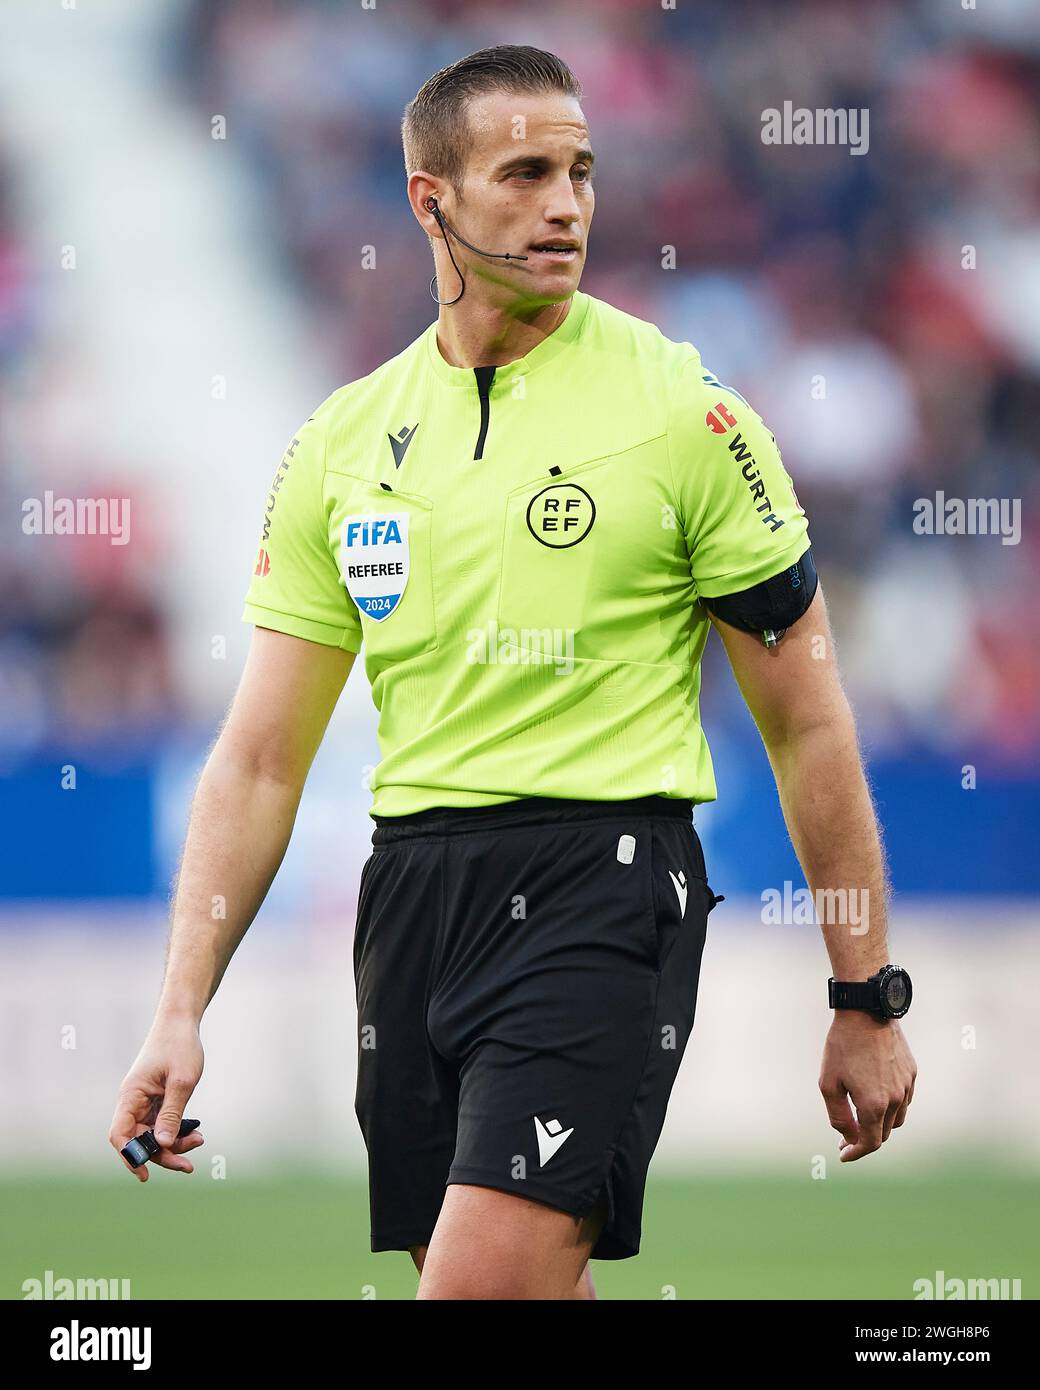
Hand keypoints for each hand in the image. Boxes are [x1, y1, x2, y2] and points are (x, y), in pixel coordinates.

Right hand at [109, 1015, 205, 1181]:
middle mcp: (133, 1101)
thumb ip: (172, 1113)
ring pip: (153, 1134)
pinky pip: (162, 1124)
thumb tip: (163, 1145)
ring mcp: (145, 1101)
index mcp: (131, 1096)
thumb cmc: (179, 1046)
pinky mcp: (157, 1100)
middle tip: (188, 1165)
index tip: (145, 1174)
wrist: (181, 1022)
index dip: (129, 1157)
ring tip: (198, 1140)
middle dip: (162, 1154)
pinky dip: (176, 1130)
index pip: (120, 1134)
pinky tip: (194, 1132)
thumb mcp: (181, 1081)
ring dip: (173, 1143)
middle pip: (139, 1139)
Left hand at [819, 1012, 915, 1161]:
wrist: (866, 1012)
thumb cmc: (842, 1046)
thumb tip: (848, 1137)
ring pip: (897, 1119)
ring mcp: (906, 1086)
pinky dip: (891, 1107)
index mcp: (873, 1105)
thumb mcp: (828, 1083)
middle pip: (883, 1133)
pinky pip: (904, 1101)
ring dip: (880, 1125)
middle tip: (845, 1138)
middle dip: (865, 1139)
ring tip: (862, 1119)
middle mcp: (895, 1100)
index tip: (842, 1154)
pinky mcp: (912, 1073)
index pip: (870, 1143)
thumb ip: (838, 1116)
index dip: (855, 1152)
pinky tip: (876, 1099)